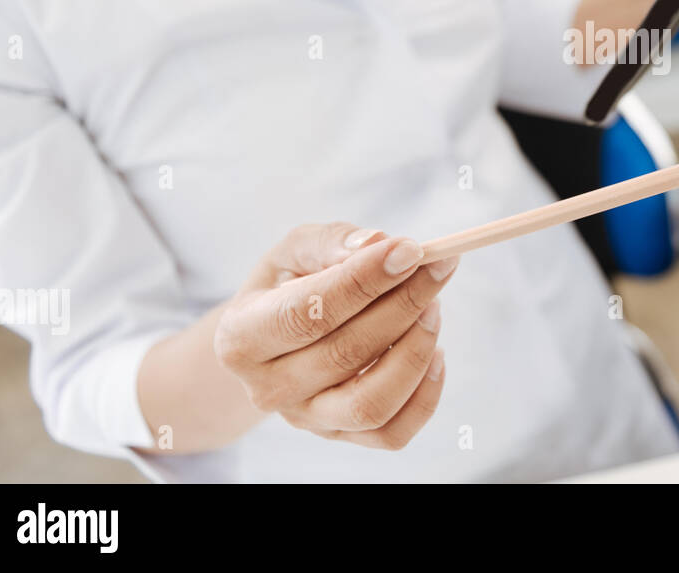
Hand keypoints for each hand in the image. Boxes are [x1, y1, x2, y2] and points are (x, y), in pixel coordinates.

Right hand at [213, 223, 456, 449]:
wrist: (275, 338)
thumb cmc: (288, 285)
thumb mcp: (294, 251)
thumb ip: (330, 242)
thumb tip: (373, 243)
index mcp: (242, 336)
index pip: (308, 313)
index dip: (363, 280)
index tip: (410, 250)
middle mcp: (267, 388)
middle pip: (345, 353)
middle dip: (403, 304)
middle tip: (437, 267)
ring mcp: (305, 419)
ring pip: (371, 403)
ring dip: (416, 351)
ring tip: (433, 306)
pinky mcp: (340, 436)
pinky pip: (392, 432)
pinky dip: (425, 394)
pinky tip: (435, 352)